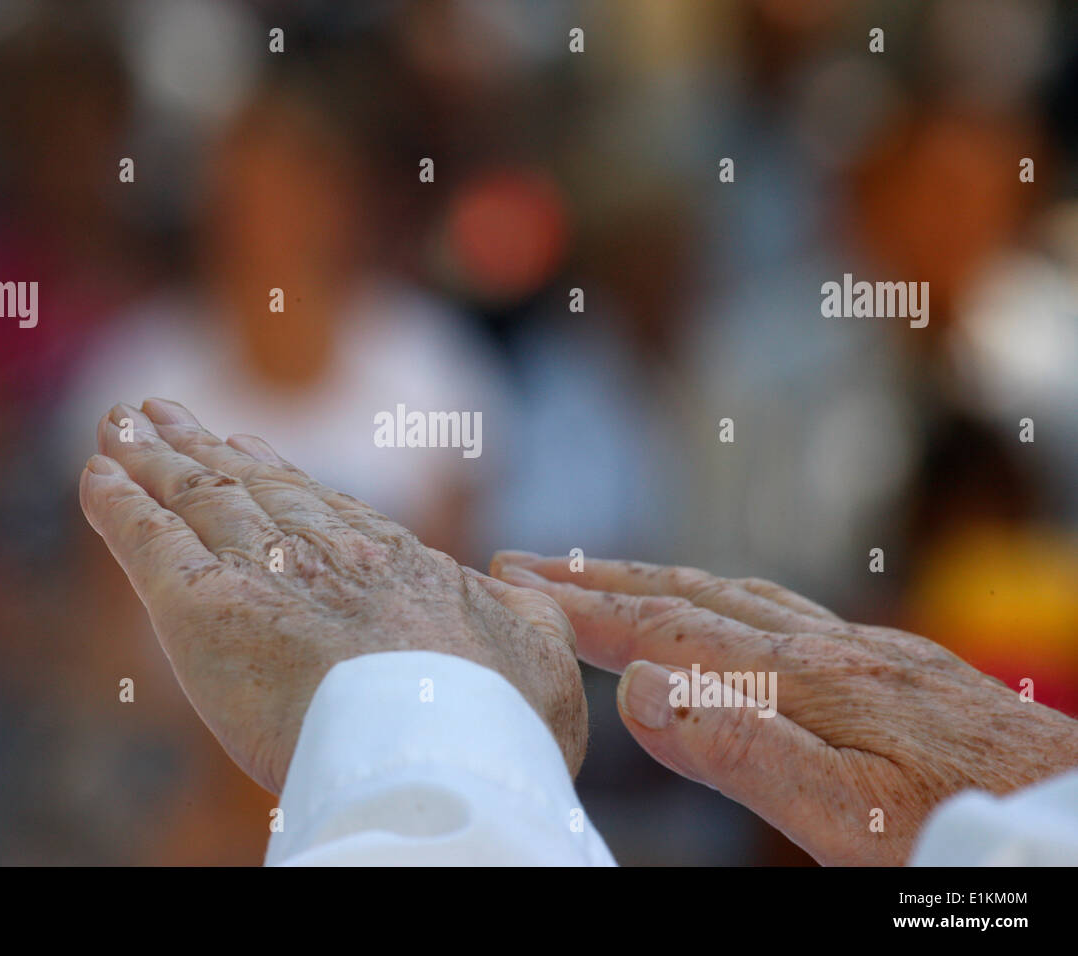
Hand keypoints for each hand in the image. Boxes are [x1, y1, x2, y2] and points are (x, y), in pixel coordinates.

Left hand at [77, 399, 585, 793]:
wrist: (443, 744)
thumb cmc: (498, 719)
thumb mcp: (542, 662)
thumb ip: (530, 620)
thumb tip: (526, 590)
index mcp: (395, 566)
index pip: (321, 511)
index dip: (277, 477)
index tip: (247, 448)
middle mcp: (323, 555)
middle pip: (250, 488)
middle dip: (204, 447)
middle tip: (162, 414)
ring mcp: (262, 574)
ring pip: (197, 498)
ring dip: (154, 457)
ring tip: (120, 422)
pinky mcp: (202, 608)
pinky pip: (148, 542)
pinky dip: (118, 505)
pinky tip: (93, 473)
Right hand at [491, 552, 1077, 864]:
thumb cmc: (968, 836)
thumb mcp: (848, 819)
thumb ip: (745, 748)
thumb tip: (641, 685)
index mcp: (809, 680)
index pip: (670, 629)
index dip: (586, 608)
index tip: (515, 583)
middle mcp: (834, 648)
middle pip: (696, 594)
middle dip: (605, 576)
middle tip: (531, 562)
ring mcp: (871, 652)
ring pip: (743, 596)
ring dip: (663, 581)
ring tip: (611, 579)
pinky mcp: (903, 671)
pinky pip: (789, 613)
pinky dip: (729, 602)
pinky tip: (737, 622)